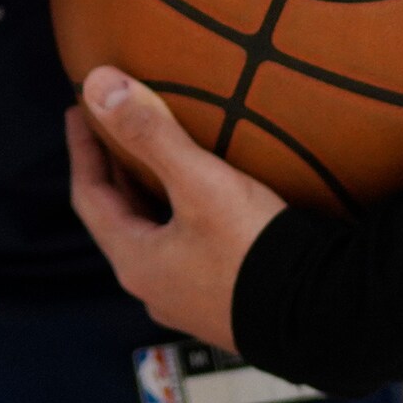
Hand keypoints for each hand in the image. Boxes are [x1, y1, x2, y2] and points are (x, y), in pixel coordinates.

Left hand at [63, 69, 288, 352]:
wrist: (322, 317)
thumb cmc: (253, 250)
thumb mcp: (200, 184)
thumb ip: (150, 133)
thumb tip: (98, 85)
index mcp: (135, 262)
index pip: (90, 196)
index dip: (83, 149)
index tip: (79, 111)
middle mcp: (154, 288)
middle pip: (121, 219)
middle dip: (115, 172)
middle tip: (114, 129)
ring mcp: (188, 302)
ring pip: (155, 238)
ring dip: (149, 197)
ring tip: (157, 159)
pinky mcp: (223, 306)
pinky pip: (186, 252)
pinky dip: (181, 218)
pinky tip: (205, 204)